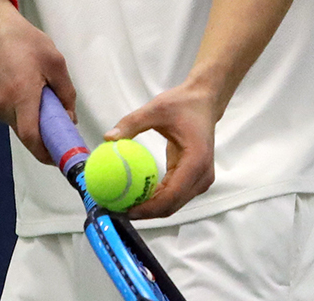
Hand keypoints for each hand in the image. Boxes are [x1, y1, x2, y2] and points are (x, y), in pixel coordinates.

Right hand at [0, 0, 74, 163]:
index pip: (32, 137)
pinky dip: (19, 109)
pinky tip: (23, 87)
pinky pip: (8, 114)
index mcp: (21, 95)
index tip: (59, 158)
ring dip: (31, 118)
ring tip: (38, 91)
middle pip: (26, 132)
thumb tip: (69, 119)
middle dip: (43, 132)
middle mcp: (2, 106)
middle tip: (58, 121)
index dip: (46, 153)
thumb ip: (66, 93)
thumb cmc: (24, 40)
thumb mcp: (55, 62)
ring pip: (17, 123)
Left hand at [104, 77, 220, 218]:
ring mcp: (200, 180)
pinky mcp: (194, 179)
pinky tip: (134, 195)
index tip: (124, 209)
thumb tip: (108, 138)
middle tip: (117, 209)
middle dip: (145, 213)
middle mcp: (202, 176)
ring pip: (172, 204)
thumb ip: (132, 123)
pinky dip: (155, 198)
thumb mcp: (155, 109)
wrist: (205, 102)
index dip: (148, 208)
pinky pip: (173, 195)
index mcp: (196, 162)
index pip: (171, 196)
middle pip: (171, 205)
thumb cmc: (183, 104)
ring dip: (149, 208)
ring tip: (122, 204)